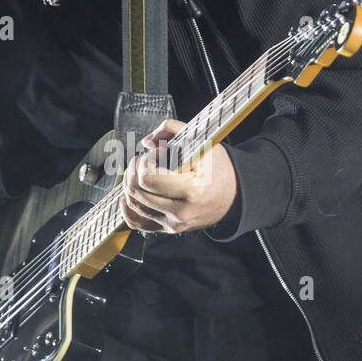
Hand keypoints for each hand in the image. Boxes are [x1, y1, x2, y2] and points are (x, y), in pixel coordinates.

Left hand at [120, 118, 237, 233]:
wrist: (233, 196)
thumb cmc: (218, 169)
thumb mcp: (203, 142)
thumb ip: (173, 131)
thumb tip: (147, 141)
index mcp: (192, 190)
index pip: (148, 179)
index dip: (145, 161)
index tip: (155, 153)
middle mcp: (181, 212)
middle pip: (136, 191)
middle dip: (134, 169)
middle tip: (144, 159)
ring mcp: (173, 224)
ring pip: (133, 205)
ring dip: (130, 183)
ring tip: (141, 171)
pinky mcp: (167, 229)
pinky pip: (136, 222)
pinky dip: (128, 206)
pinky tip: (131, 192)